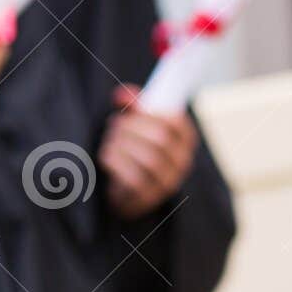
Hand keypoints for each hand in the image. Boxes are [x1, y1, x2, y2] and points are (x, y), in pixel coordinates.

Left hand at [99, 84, 198, 219]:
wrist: (126, 192)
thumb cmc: (133, 151)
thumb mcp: (136, 126)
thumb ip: (132, 107)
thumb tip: (120, 94)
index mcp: (184, 140)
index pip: (176, 121)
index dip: (150, 110)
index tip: (131, 108)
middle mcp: (182, 162)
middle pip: (159, 138)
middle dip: (130, 127)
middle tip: (114, 124)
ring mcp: (167, 182)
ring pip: (148, 158)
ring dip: (121, 144)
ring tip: (110, 141)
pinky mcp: (148, 197)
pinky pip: (134, 178)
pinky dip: (116, 162)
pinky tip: (107, 156)